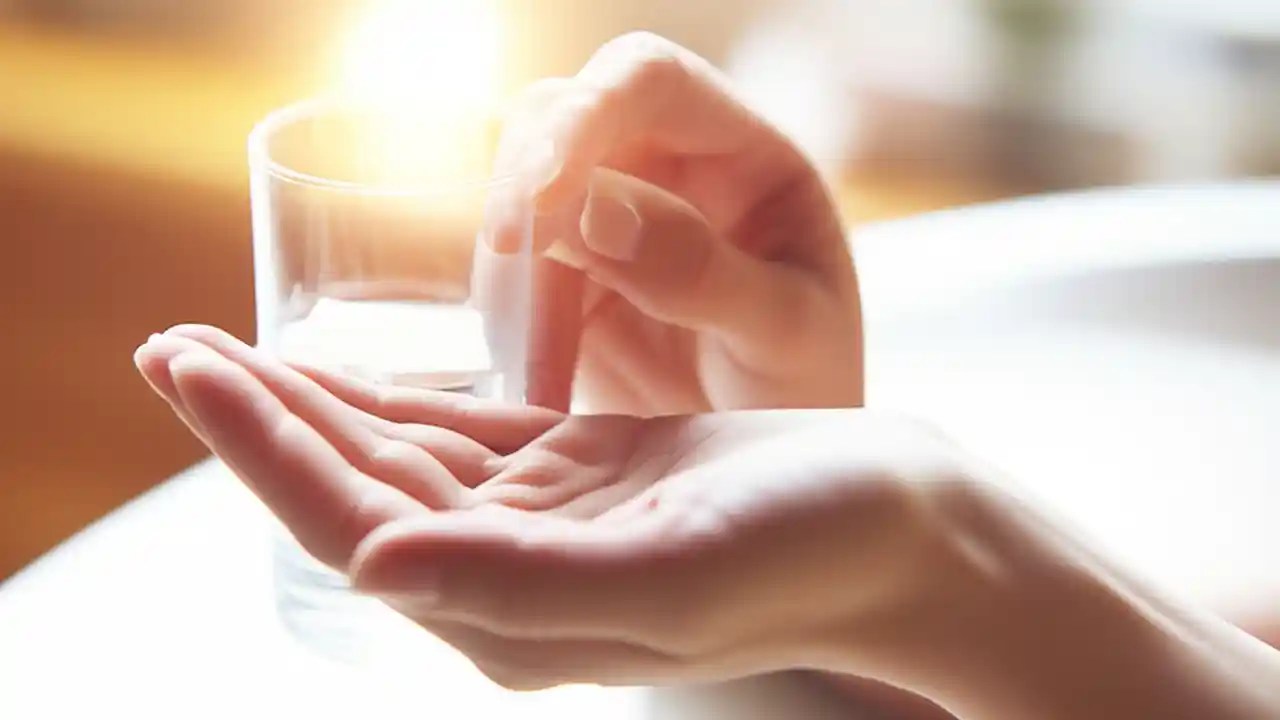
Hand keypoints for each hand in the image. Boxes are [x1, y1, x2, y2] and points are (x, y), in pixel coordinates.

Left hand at [134, 326, 962, 689]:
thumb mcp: (673, 575)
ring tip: (228, 352)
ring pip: (398, 459)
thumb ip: (520, 585)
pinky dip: (396, 400)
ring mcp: (545, 526)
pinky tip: (345, 375)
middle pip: (354, 490)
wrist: (904, 527)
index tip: (190, 370)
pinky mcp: (580, 478)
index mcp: (518, 615)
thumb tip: (372, 565)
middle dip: (259, 421)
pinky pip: (463, 437)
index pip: (354, 523)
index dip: (262, 450)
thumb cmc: (814, 551)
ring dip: (311, 403)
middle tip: (172, 348)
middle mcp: (513, 578)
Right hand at [478, 32, 861, 413]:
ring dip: (514, 284)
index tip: (542, 197)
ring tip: (547, 384)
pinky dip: (509, 326)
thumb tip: (597, 211)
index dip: (587, 114)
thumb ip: (702, 272)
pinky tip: (543, 387)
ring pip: (517, 201)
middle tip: (518, 277)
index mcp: (744, 154)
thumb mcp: (785, 337)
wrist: (771, 464)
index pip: (651, 82)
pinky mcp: (565, 279)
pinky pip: (507, 274)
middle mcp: (668, 167)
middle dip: (528, 196)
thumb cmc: (808, 391)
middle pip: (559, 120)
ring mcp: (608, 220)